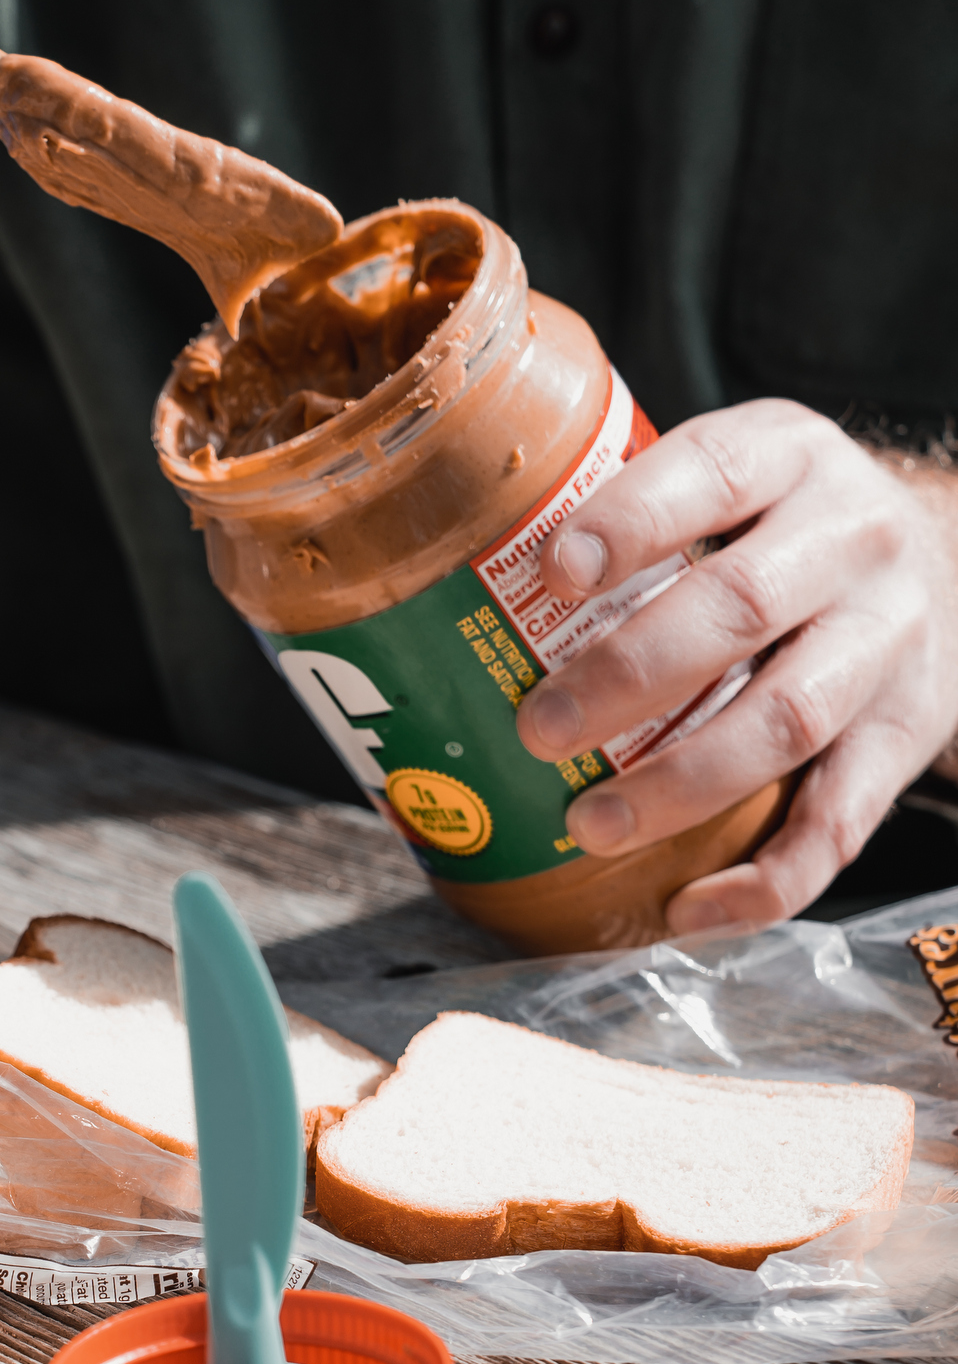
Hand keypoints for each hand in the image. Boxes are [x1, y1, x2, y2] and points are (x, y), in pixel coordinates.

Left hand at [514, 400, 957, 931]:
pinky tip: (690, 906)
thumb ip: (636, 508)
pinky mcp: (906, 734)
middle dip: (628, 676)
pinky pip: (841, 819)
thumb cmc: (788, 528)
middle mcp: (851, 541)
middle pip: (739, 608)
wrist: (953, 567)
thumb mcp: (739, 471)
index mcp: (788, 457)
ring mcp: (887, 642)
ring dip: (680, 783)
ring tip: (591, 824)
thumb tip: (455, 575)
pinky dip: (766, 877)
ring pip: (788, 720)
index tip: (553, 574)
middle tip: (538, 730)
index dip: (630, 523)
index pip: (709, 474)